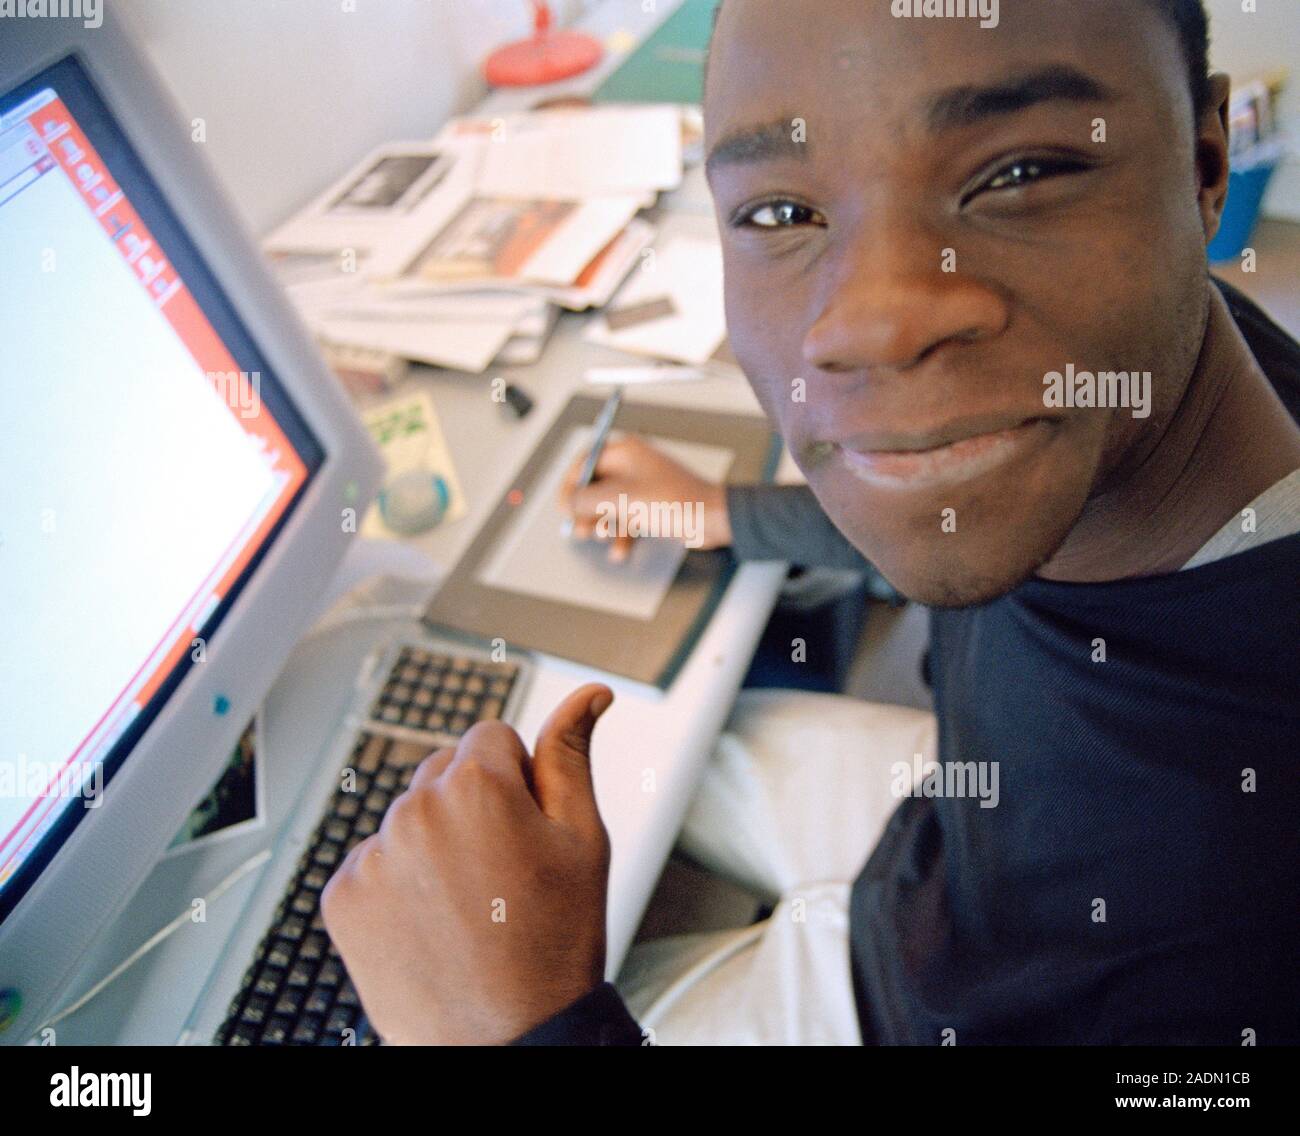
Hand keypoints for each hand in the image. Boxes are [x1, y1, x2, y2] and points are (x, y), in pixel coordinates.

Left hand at [321, 683, 614, 1044]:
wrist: (508, 1041)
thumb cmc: (555, 941)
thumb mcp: (583, 839)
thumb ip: (572, 753)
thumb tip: (589, 694)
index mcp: (478, 784)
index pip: (490, 738)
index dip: (516, 783)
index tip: (524, 833)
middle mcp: (415, 808)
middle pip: (443, 772)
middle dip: (470, 805)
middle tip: (500, 873)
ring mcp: (373, 855)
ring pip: (407, 817)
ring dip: (432, 842)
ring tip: (467, 904)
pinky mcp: (341, 897)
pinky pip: (372, 861)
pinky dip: (397, 882)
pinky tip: (431, 921)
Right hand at [557, 434, 732, 561]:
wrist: (711, 519)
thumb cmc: (672, 501)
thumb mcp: (620, 499)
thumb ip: (586, 499)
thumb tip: (566, 502)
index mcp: (625, 452)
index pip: (585, 462)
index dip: (570, 485)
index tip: (564, 506)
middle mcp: (632, 465)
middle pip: (595, 486)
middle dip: (586, 510)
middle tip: (580, 529)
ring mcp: (642, 486)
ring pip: (609, 506)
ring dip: (603, 525)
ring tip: (602, 537)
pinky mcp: (651, 506)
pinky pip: (627, 519)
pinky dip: (621, 534)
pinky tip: (620, 551)